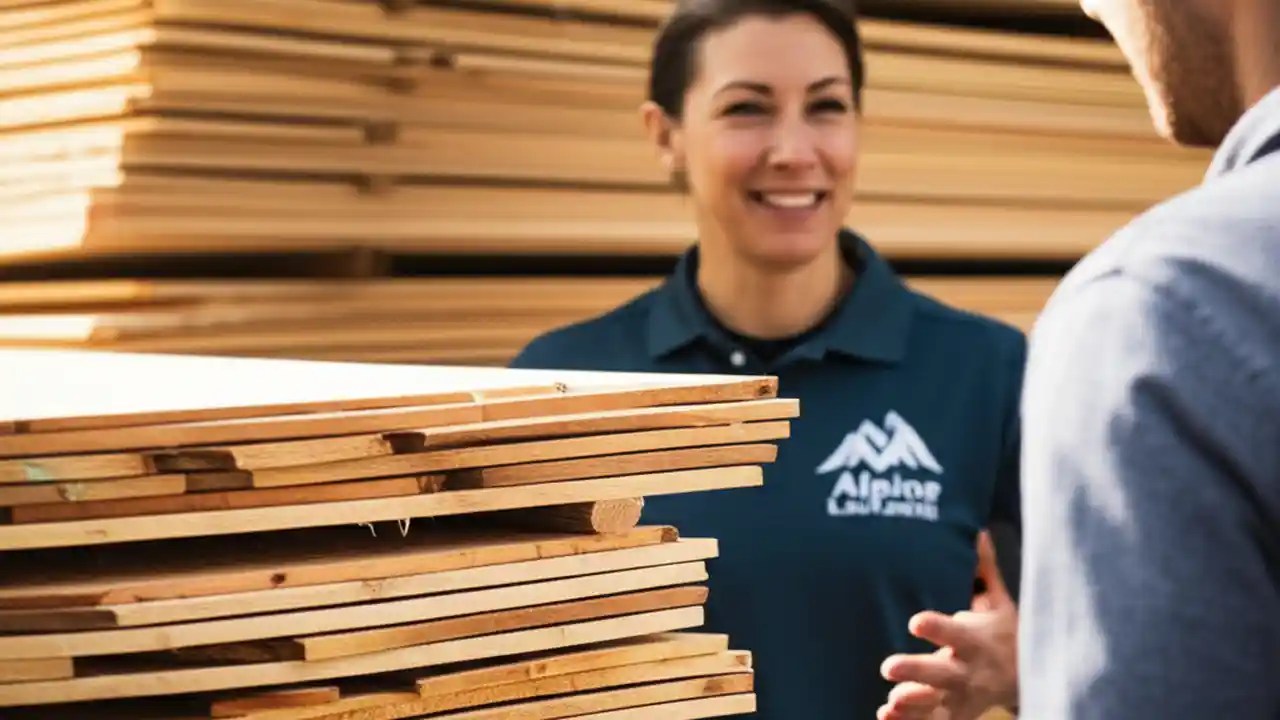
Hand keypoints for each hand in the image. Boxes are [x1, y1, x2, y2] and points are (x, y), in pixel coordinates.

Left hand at [878, 531, 1018, 719]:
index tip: (915, 620)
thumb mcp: (998, 602)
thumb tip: (977, 530)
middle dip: (917, 672)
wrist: (1026, 679)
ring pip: (936, 704)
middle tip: (887, 667)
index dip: (937, 628)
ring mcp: (960, 697)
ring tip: (890, 701)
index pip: (956, 633)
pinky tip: (884, 716)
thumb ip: (983, 571)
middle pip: (942, 674)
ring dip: (913, 704)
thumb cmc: (1003, 632)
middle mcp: (968, 671)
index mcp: (976, 640)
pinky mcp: (954, 714)